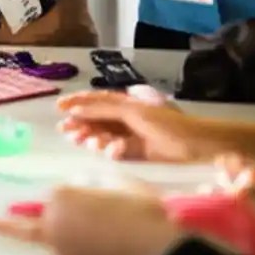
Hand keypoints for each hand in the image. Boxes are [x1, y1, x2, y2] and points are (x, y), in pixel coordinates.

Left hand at [0, 186, 179, 254]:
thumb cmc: (144, 214)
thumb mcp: (123, 184)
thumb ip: (95, 179)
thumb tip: (80, 181)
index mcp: (62, 198)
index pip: (55, 195)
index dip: (75, 198)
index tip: (87, 203)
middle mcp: (53, 224)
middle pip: (32, 222)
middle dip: (7, 223)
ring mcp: (61, 251)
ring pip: (56, 242)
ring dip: (64, 241)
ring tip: (98, 241)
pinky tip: (106, 254)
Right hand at [56, 89, 203, 161]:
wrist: (196, 146)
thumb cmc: (167, 124)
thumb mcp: (132, 111)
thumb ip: (102, 109)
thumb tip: (75, 109)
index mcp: (126, 103)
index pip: (96, 100)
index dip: (77, 103)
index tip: (59, 108)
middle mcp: (125, 118)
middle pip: (95, 120)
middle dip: (80, 124)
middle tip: (66, 131)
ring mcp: (129, 136)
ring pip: (102, 136)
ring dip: (92, 139)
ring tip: (84, 142)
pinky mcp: (134, 154)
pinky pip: (115, 151)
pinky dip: (110, 151)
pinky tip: (111, 151)